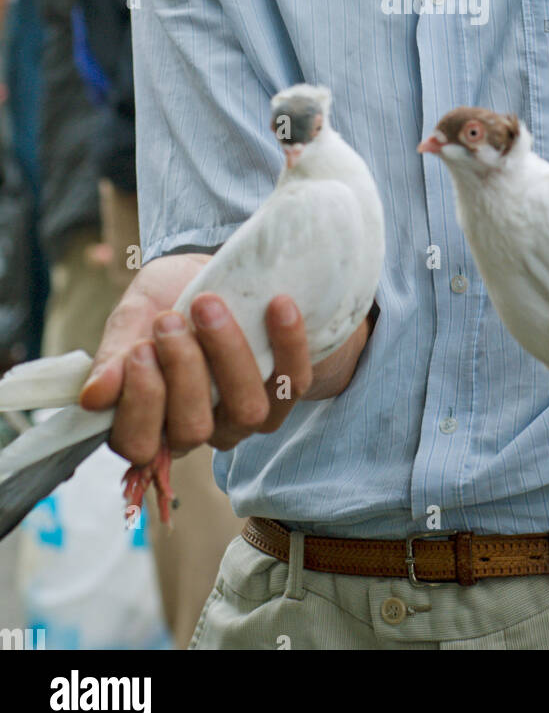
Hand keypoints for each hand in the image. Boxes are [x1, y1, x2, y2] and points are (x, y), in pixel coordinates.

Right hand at [80, 254, 370, 464]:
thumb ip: (115, 350)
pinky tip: (278, 305)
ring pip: (245, 411)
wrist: (229, 269)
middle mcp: (199, 427)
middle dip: (182, 371)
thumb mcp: (137, 310)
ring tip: (208, 305)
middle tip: (169, 319)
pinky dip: (287, 344)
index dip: (140, 404)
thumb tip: (93, 397)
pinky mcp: (286, 393)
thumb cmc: (173, 294)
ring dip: (228, 355)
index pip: (138, 443)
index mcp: (150, 417)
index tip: (139, 349)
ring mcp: (245, 416)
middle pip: (192, 429)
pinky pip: (292, 382)